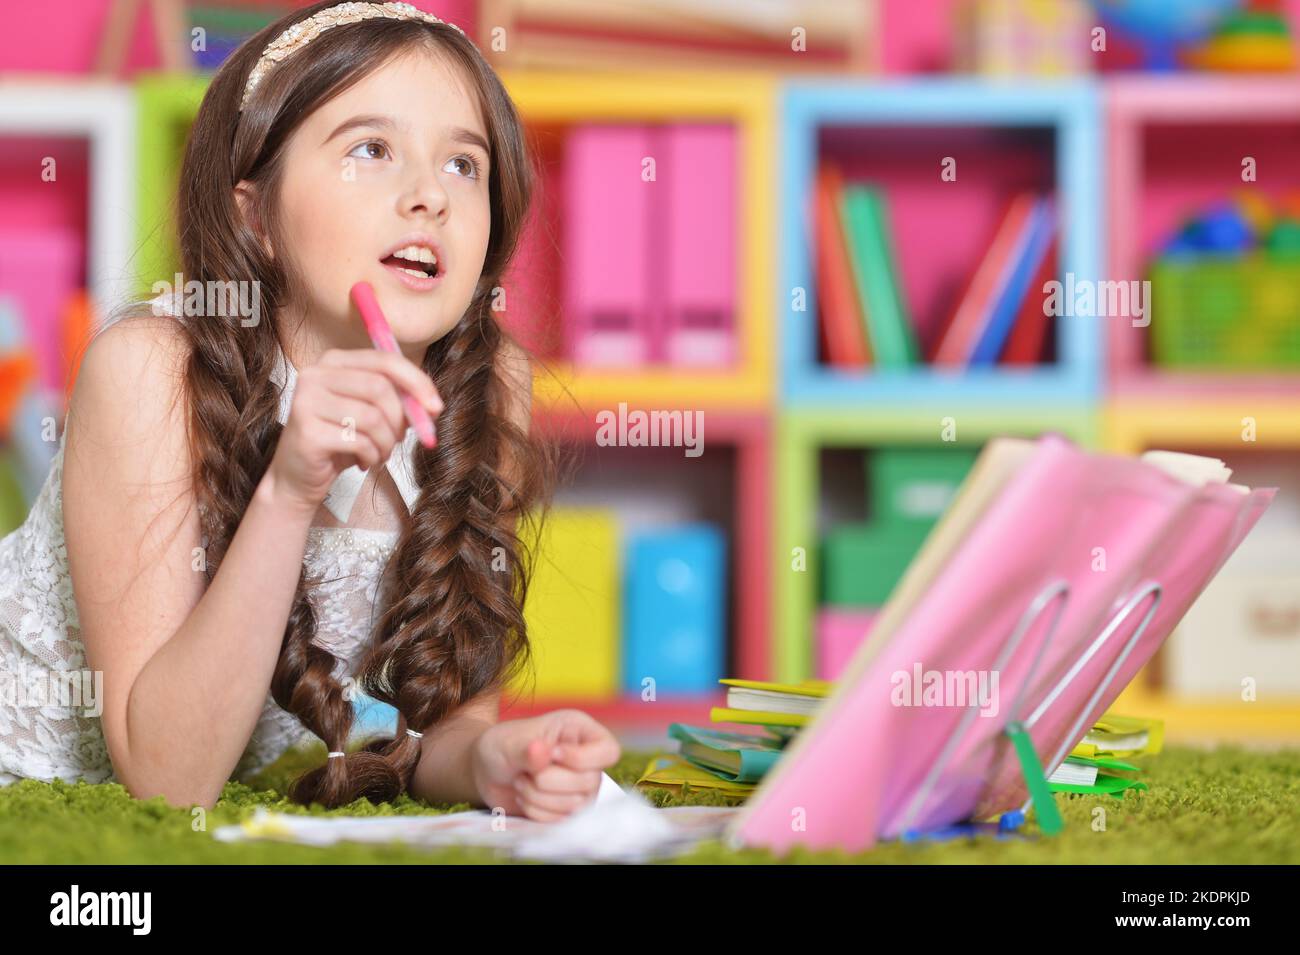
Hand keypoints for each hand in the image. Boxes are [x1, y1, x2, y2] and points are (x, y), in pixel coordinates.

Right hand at [263, 348, 442, 516]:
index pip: (384, 360)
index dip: (417, 382)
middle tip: (398, 439)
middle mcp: (315, 374)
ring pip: (372, 418)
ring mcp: (306, 401)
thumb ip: (400, 403)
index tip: (437, 407)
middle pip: (380, 388)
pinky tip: (363, 461)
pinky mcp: (307, 431)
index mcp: (334, 361)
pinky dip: (372, 456)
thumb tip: (432, 406)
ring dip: (386, 443)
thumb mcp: (373, 415)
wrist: (299, 477)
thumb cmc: (340, 442)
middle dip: (401, 419)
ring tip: (379, 453)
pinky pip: (359, 442)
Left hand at [470, 710, 620, 821]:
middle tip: (525, 771)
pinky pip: (561, 821)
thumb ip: (527, 749)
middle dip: (547, 781)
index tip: (551, 754)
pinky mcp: (568, 810)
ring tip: (522, 782)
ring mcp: (580, 788)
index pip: (609, 751)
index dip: (581, 758)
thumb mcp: (509, 742)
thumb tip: (544, 753)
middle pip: (590, 782)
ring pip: (575, 805)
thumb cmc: (501, 747)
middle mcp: (587, 761)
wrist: (486, 772)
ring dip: (538, 796)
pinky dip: (536, 811)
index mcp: (580, 732)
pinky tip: (524, 797)